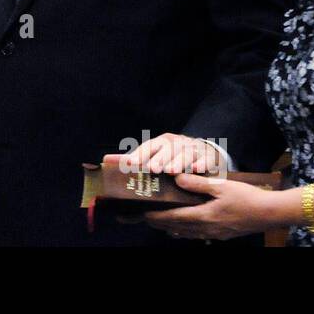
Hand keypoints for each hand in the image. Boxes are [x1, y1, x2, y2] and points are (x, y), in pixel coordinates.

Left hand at [104, 133, 224, 174]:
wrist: (201, 152)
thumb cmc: (171, 157)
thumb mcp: (153, 155)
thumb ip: (133, 160)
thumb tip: (105, 161)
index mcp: (161, 142)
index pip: (149, 146)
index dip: (140, 154)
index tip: (132, 163)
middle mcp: (176, 143)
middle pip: (168, 149)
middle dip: (160, 158)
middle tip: (154, 169)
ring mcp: (193, 148)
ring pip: (186, 153)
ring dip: (179, 162)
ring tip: (172, 171)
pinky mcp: (208, 156)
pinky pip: (206, 159)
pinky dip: (202, 164)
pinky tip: (197, 170)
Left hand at [143, 174, 277, 240]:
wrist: (269, 214)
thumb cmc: (247, 198)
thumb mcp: (221, 186)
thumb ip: (197, 183)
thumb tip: (176, 177)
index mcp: (202, 216)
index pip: (172, 217)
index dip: (155, 216)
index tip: (141, 213)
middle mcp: (205, 229)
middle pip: (175, 228)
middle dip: (158, 223)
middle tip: (144, 218)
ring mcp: (213, 234)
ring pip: (185, 233)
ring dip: (170, 227)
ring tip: (159, 222)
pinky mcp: (220, 235)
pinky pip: (196, 235)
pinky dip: (185, 231)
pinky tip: (182, 228)